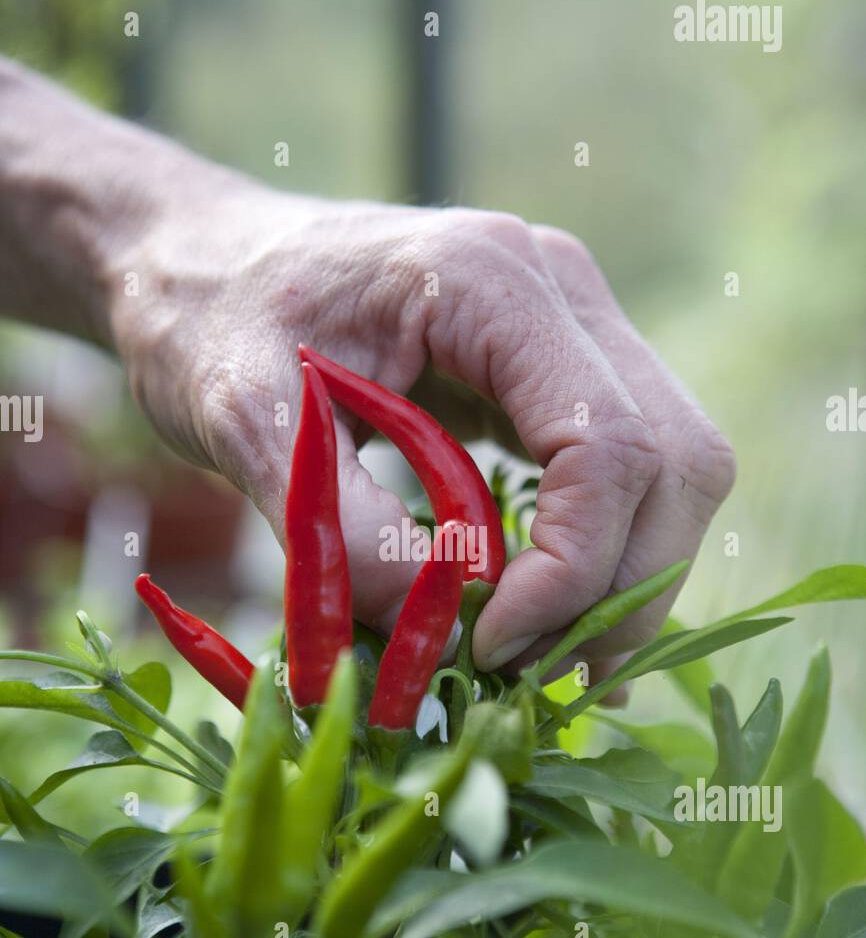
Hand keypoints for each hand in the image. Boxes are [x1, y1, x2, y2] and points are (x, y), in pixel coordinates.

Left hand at [111, 188, 734, 674]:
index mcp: (491, 278)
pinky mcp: (562, 371)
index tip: (490, 645)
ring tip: (542, 658)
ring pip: (676, 471)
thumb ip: (339, 522)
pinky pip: (634, 471)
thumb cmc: (210, 320)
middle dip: (619, 589)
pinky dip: (606, 553)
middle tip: (530, 673)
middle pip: (674, 461)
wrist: (204, 264)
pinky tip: (548, 613)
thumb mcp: (244, 417)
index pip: (605, 442)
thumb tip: (435, 627)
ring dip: (626, 580)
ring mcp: (575, 325)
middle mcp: (561, 289)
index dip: (571, 568)